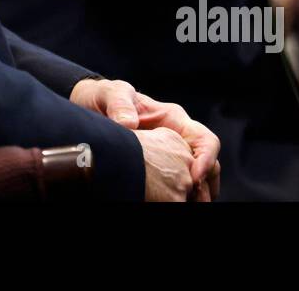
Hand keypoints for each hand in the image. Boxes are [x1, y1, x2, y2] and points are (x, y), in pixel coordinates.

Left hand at [71, 79, 220, 199]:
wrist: (89, 105)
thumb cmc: (104, 97)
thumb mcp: (111, 93)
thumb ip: (120, 104)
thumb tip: (129, 124)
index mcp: (174, 119)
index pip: (206, 140)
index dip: (206, 159)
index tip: (194, 176)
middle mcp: (178, 137)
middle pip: (209, 163)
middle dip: (206, 183)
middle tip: (192, 199)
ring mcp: (170, 153)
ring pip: (197, 177)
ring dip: (197, 193)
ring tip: (185, 204)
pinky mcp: (158, 166)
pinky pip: (177, 184)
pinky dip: (180, 195)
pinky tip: (169, 201)